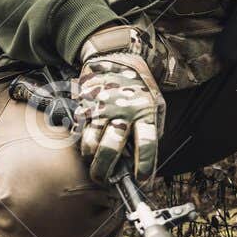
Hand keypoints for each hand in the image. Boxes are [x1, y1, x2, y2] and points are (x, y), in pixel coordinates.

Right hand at [74, 26, 164, 182]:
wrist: (116, 55)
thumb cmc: (139, 84)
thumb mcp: (156, 103)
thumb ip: (152, 128)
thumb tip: (147, 157)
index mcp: (145, 112)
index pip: (147, 145)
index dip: (145, 167)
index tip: (142, 179)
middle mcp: (123, 112)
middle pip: (112, 149)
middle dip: (107, 171)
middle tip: (106, 180)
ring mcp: (102, 109)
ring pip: (91, 143)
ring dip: (92, 160)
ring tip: (95, 167)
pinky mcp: (86, 106)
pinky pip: (80, 132)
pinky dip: (82, 145)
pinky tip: (87, 148)